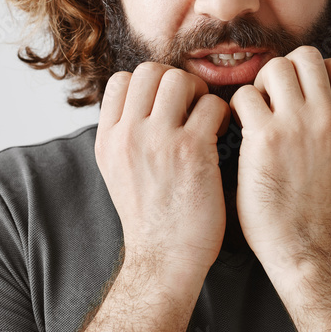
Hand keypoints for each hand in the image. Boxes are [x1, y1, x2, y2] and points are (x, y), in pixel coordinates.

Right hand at [95, 63, 230, 278]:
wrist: (164, 260)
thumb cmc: (151, 218)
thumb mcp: (118, 171)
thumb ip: (125, 135)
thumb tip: (142, 101)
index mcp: (108, 139)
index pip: (121, 80)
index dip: (149, 85)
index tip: (166, 106)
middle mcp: (128, 135)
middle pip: (150, 71)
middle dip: (176, 81)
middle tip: (190, 107)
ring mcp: (159, 141)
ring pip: (180, 79)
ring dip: (199, 93)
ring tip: (206, 118)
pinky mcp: (192, 151)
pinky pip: (211, 106)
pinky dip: (222, 114)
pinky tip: (221, 134)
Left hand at [229, 46, 330, 274]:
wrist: (301, 243)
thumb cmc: (314, 199)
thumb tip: (312, 81)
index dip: (316, 72)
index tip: (301, 94)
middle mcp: (329, 119)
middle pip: (305, 57)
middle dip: (285, 71)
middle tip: (273, 101)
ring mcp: (298, 126)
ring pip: (275, 67)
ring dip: (260, 85)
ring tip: (257, 113)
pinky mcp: (266, 139)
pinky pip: (245, 95)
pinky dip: (238, 108)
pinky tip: (240, 129)